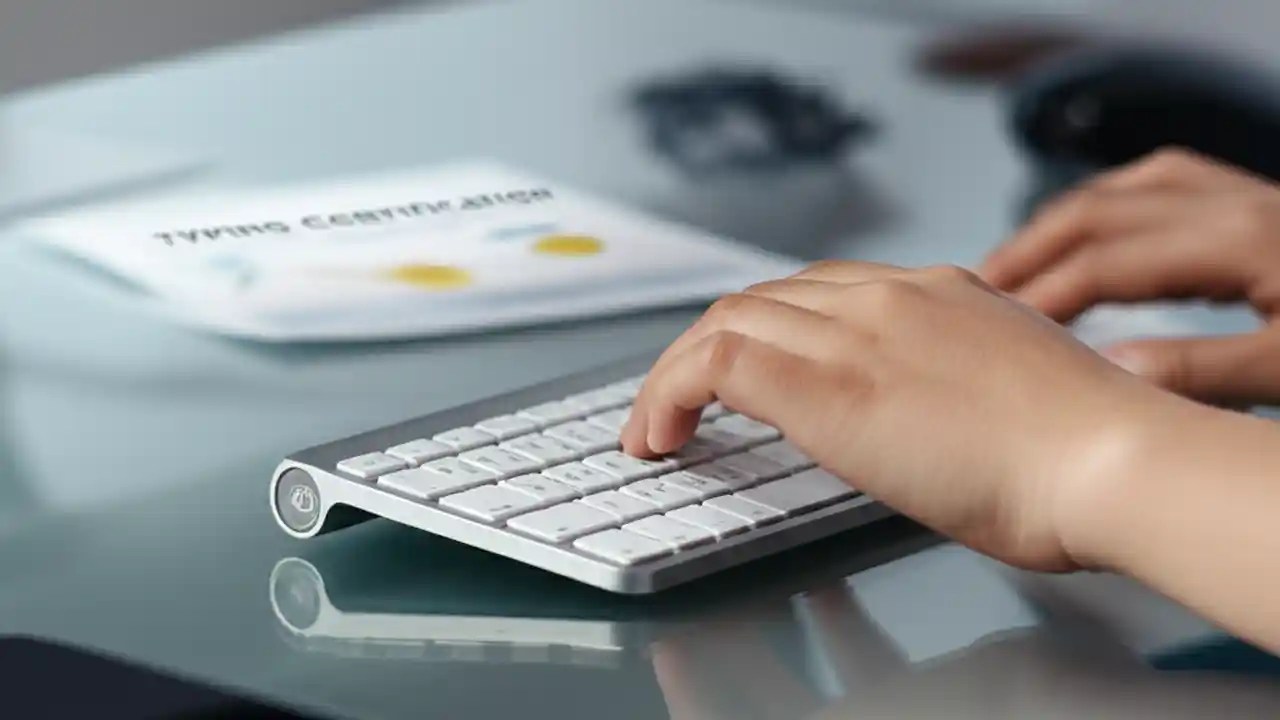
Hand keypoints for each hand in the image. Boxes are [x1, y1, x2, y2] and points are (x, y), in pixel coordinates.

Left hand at [622, 261, 1198, 571]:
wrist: (1110, 459)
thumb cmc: (1083, 452)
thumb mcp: (1009, 392)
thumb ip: (954, 385)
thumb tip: (921, 420)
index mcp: (936, 293)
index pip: (818, 290)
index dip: (765, 327)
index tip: (744, 366)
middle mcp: (888, 297)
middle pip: (761, 298)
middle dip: (707, 345)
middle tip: (679, 397)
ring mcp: (855, 332)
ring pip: (726, 320)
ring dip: (675, 372)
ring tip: (656, 425)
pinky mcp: (827, 384)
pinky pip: (718, 363)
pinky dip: (671, 393)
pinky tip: (662, 435)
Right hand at [981, 147, 1279, 405]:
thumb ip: (1200, 369)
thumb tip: (1105, 367)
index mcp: (1237, 240)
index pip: (1102, 264)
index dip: (1038, 296)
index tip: (990, 335)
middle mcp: (1233, 202)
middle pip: (1095, 210)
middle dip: (1025, 251)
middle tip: (972, 291)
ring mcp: (1248, 194)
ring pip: (1123, 188)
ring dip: (1057, 225)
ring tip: (1015, 265)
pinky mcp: (1261, 202)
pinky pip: (1161, 183)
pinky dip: (1106, 204)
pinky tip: (1090, 232)